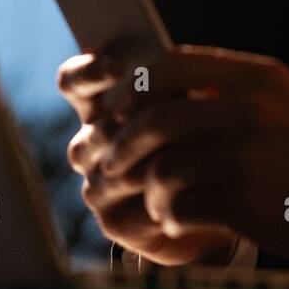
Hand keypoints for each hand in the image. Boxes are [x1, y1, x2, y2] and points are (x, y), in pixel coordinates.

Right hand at [57, 47, 240, 266]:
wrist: (215, 199)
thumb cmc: (202, 138)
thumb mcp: (193, 104)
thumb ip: (177, 86)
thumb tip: (181, 77)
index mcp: (99, 109)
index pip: (73, 82)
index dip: (89, 72)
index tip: (118, 66)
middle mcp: (89, 147)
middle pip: (101, 130)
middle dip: (147, 124)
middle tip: (188, 117)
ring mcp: (96, 185)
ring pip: (119, 168)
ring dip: (162, 160)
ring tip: (201, 152)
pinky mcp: (112, 221)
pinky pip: (135, 202)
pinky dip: (169, 192)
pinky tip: (196, 186)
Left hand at [90, 45, 288, 272]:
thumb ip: (238, 93)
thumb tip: (173, 95)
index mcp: (259, 78)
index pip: (170, 65)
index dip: (132, 88)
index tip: (118, 110)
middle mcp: (252, 111)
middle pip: (155, 118)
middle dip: (123, 145)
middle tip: (114, 165)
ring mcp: (251, 158)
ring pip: (163, 167)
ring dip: (148, 190)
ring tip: (156, 202)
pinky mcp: (250, 205)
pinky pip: (181, 208)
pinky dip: (169, 219)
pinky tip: (180, 224)